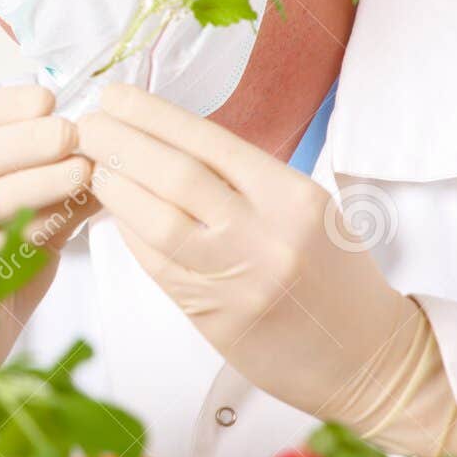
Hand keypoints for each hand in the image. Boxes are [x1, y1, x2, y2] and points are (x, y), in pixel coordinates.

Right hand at [0, 86, 98, 364]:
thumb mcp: (25, 222)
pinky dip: (26, 225)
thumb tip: (106, 153)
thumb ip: (56, 188)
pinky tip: (61, 218)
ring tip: (81, 172)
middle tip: (72, 132)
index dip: (5, 104)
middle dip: (24, 137)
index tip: (48, 97)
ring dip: (33, 178)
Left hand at [79, 84, 456, 456]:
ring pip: (157, 223)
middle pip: (176, 176)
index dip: (154, 116)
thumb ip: (245, 179)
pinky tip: (114, 212)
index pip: (210, 141)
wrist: (368, 359)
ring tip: (91, 165)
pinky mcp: (216, 318)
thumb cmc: (335, 278)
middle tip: (88, 124)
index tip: (118, 97)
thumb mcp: (306, 210)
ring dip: (116, 189)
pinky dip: (130, 234)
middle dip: (122, 144)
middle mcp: (266, 234)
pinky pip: (158, 266)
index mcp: (293, 196)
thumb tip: (170, 142)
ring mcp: (239, 279)